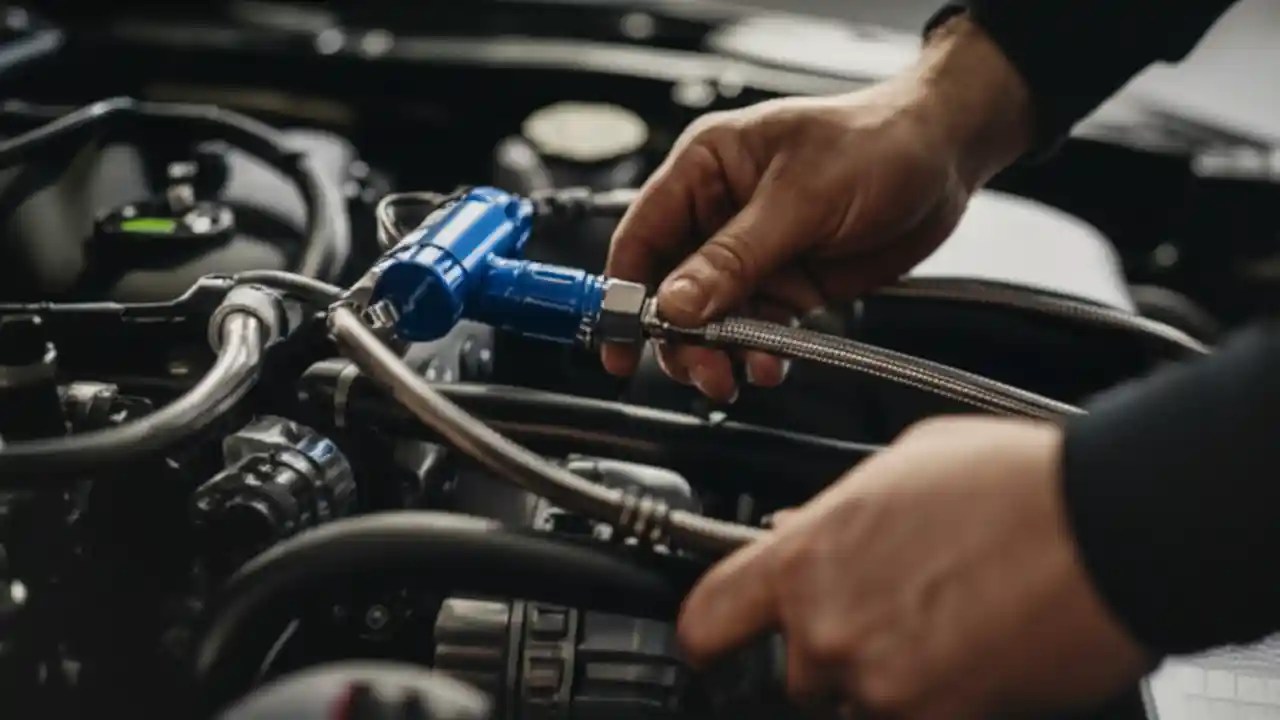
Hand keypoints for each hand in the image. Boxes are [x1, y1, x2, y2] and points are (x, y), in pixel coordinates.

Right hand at [602, 16, 1032, 401]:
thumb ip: (734, 257)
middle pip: (670, 289)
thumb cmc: (878, 142)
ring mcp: (753, 251)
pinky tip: (770, 363)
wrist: (948, 157)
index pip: (641, 236)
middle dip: (679, 337)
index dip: (622, 293)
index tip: (619, 344)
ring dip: (718, 352)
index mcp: (706, 167)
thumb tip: (675, 305)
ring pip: (710, 317)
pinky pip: (754, 328)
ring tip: (738, 374)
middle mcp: (719, 212)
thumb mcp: (801, 198)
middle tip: (702, 370)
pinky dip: (756, 352)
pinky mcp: (787, 282)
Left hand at [678, 417, 1148, 718]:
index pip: (708, 619)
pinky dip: (929, 701)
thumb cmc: (1013, 482)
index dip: (708, 636)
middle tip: (890, 612)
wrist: (1106, 525)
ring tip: (942, 630)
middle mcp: (829, 626)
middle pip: (794, 669)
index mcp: (805, 556)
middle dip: (831, 649)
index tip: (715, 643)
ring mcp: (880, 682)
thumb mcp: (896, 468)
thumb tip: (801, 532)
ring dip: (883, 679)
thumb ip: (833, 516)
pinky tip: (967, 658)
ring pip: (853, 701)